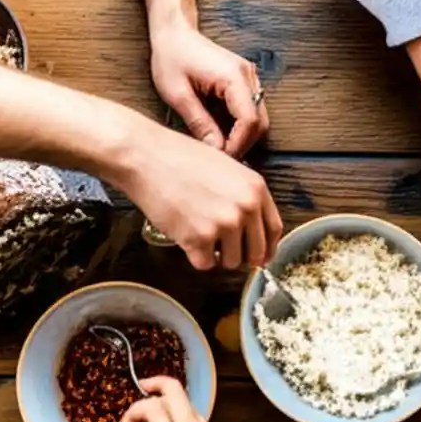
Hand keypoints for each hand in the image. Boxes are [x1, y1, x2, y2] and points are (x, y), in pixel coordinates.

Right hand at [122, 376, 212, 421]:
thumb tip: (130, 415)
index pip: (153, 407)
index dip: (136, 408)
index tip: (128, 419)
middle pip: (176, 392)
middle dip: (157, 385)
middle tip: (143, 386)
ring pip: (184, 400)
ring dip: (167, 400)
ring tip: (151, 414)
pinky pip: (191, 412)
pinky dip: (177, 411)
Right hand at [123, 122, 282, 269]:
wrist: (146, 157)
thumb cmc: (180, 157)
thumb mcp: (226, 168)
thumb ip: (243, 195)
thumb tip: (251, 227)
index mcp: (256, 188)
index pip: (274, 230)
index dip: (267, 248)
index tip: (260, 257)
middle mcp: (245, 208)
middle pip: (256, 253)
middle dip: (240, 255)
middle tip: (222, 248)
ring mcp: (224, 225)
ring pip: (230, 262)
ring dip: (215, 255)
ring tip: (198, 231)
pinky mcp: (199, 239)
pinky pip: (205, 264)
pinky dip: (194, 256)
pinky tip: (185, 234)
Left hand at [151, 22, 268, 157]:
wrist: (174, 32)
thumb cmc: (172, 57)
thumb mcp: (178, 94)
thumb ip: (199, 123)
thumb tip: (216, 149)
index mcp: (233, 77)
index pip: (249, 121)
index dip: (238, 144)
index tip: (221, 157)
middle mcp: (247, 76)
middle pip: (260, 121)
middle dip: (244, 143)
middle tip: (221, 157)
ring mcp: (248, 76)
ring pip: (259, 117)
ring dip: (243, 135)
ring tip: (221, 146)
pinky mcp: (243, 79)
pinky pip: (251, 108)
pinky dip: (241, 125)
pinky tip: (223, 132)